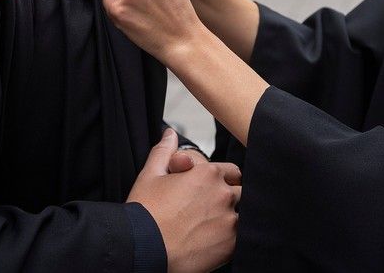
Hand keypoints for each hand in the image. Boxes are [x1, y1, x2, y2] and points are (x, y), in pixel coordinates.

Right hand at [128, 129, 239, 272]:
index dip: (223, 180)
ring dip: (229, 220)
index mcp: (208, 174)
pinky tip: (212, 242)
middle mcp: (223, 194)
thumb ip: (164, 151)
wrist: (142, 249)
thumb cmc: (144, 213)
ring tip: (209, 229)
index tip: (212, 190)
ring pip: (241, 216)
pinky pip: (240, 239)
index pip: (232, 172)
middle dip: (229, 199)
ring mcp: (229, 220)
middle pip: (240, 193)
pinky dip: (229, 240)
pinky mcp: (230, 245)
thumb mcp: (150, 175)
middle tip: (209, 211)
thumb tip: (170, 134)